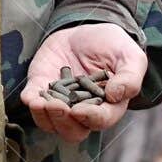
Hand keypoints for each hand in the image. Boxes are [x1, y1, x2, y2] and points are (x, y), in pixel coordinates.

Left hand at [20, 22, 146, 141]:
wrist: (87, 31)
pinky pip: (33, 101)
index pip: (100, 120)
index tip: (79, 110)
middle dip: (63, 122)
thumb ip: (130, 77)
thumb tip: (115, 95)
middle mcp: (82, 109)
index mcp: (107, 106)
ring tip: (40, 103)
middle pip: (73, 131)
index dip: (90, 118)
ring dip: (44, 116)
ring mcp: (60, 101)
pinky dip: (30, 101)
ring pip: (50, 122)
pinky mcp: (41, 86)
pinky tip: (30, 96)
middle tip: (57, 106)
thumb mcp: (130, 56)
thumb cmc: (114, 46)